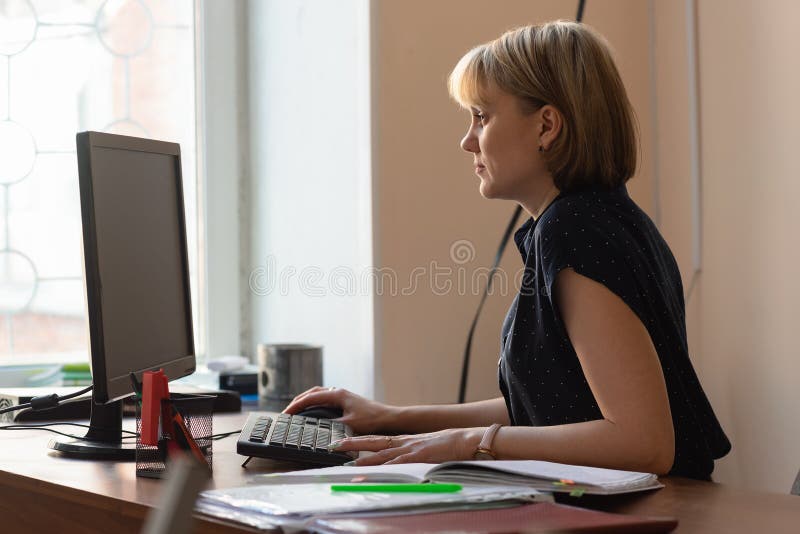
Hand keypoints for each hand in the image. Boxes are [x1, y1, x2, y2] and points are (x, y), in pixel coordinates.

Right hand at [283, 386, 395, 434]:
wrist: (389, 418)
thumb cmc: (372, 420)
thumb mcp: (349, 425)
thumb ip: (332, 427)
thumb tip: (315, 431)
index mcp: (338, 394)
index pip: (311, 397)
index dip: (296, 405)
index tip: (286, 413)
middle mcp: (339, 392)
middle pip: (312, 392)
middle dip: (298, 401)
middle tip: (287, 412)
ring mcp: (342, 395)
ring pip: (318, 394)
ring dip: (306, 400)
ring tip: (295, 411)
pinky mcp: (345, 401)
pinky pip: (324, 398)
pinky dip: (314, 403)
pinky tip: (312, 412)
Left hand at [329, 428, 484, 465]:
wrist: (466, 439)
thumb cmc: (450, 445)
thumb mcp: (427, 448)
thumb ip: (414, 454)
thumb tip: (404, 462)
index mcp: (405, 441)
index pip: (377, 440)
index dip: (360, 441)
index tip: (343, 442)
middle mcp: (404, 443)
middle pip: (373, 442)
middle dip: (352, 444)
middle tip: (333, 445)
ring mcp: (410, 449)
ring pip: (381, 454)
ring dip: (362, 459)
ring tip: (346, 464)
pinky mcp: (418, 457)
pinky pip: (396, 464)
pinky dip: (383, 469)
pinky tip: (373, 473)